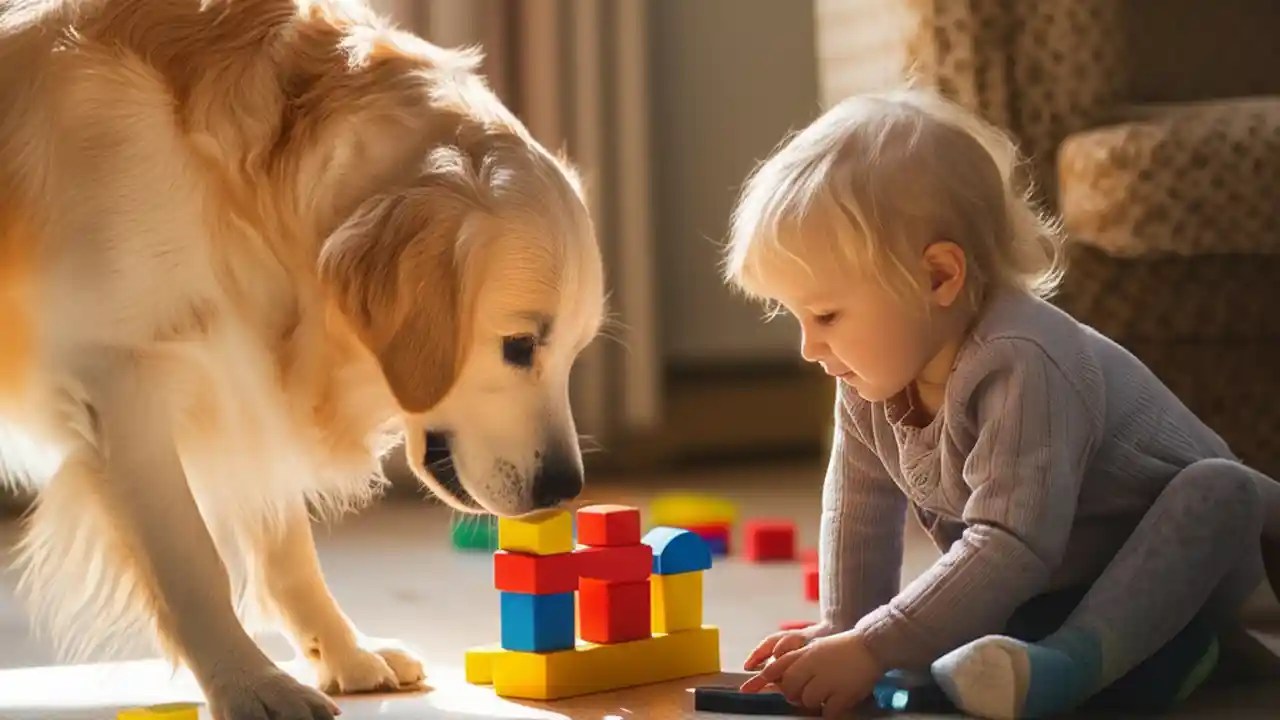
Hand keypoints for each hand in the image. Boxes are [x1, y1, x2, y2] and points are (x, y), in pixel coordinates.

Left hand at [740, 630, 882, 718]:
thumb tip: (775, 677)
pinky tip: (836, 704)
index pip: (775, 668)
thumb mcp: (814, 649)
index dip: (760, 680)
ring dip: (815, 702)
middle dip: (794, 694)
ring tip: (827, 693)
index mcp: (804, 654)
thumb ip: (795, 661)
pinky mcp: (842, 694)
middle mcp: (812, 666)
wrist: (870, 647)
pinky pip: (827, 713)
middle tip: (808, 691)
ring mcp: (827, 680)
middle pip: (789, 690)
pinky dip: (830, 712)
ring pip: (807, 702)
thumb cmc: (841, 650)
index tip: (746, 690)